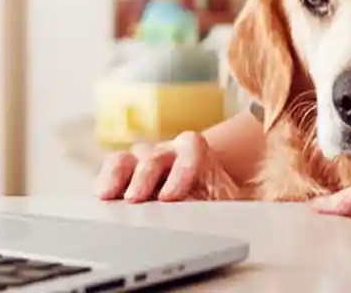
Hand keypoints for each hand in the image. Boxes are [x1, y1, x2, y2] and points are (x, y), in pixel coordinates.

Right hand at [95, 131, 242, 202]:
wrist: (204, 199)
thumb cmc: (216, 200)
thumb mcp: (228, 201)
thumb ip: (227, 198)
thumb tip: (249, 203)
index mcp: (199, 154)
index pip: (191, 147)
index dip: (181, 169)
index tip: (172, 197)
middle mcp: (170, 152)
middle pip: (155, 154)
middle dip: (146, 176)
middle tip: (138, 199)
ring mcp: (146, 161)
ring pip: (129, 157)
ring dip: (119, 174)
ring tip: (110, 195)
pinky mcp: (127, 175)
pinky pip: (112, 170)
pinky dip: (105, 181)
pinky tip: (101, 196)